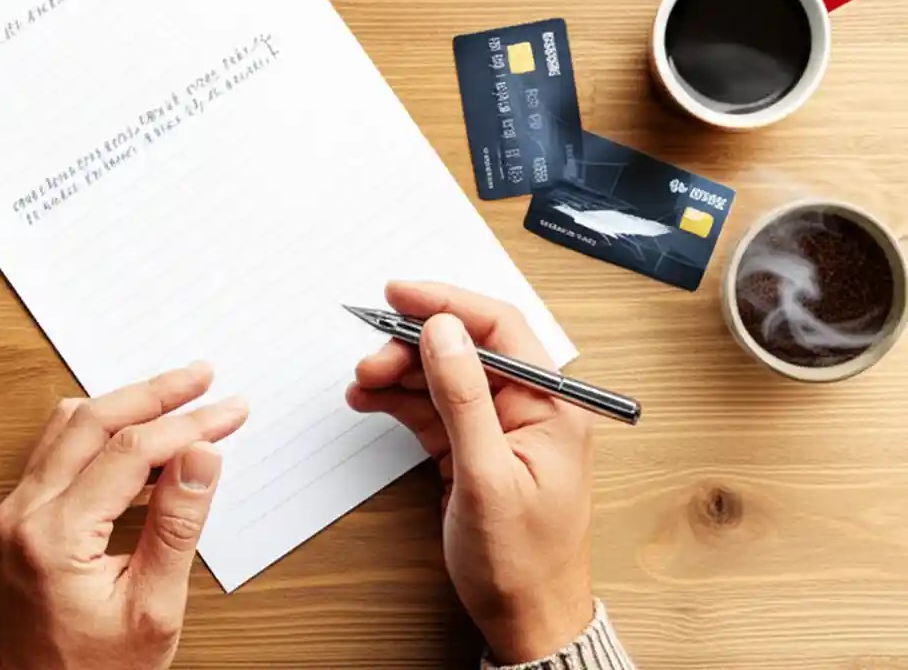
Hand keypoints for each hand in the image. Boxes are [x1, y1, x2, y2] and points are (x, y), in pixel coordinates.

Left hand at [0, 362, 248, 669]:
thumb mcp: (153, 608)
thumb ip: (177, 526)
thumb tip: (201, 457)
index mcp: (54, 536)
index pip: (130, 450)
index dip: (187, 424)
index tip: (230, 411)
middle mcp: (23, 514)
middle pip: (92, 420)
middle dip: (155, 393)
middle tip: (203, 378)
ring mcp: (15, 514)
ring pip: (69, 427)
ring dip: (125, 404)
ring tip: (176, 396)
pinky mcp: (18, 519)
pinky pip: (57, 452)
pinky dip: (101, 432)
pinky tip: (139, 438)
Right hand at [347, 282, 593, 663]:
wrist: (525, 619)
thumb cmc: (524, 562)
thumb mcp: (488, 477)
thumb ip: (465, 398)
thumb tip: (443, 331)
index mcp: (551, 404)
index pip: (498, 327)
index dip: (447, 302)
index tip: (399, 295)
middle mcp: (527, 406)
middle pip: (463, 347)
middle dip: (412, 345)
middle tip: (370, 359)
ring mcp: (498, 427)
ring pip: (441, 375)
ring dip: (399, 373)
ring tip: (363, 383)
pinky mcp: (472, 448)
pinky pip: (431, 407)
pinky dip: (398, 400)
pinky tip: (370, 399)